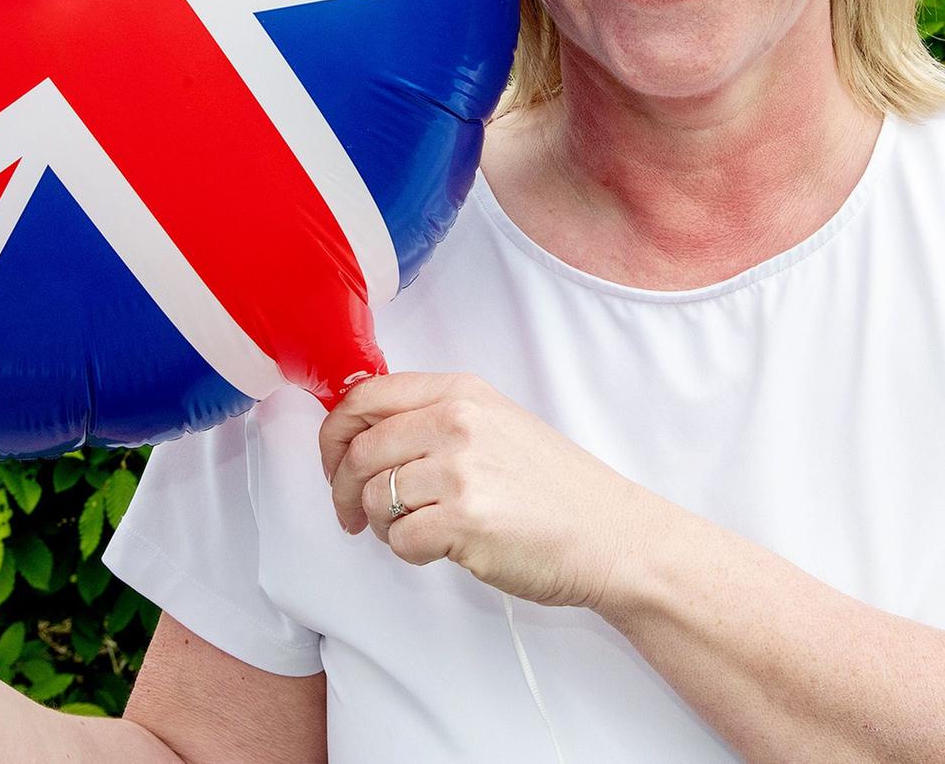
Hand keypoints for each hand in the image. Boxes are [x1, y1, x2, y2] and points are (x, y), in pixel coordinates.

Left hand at [319, 372, 653, 609]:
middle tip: (353, 515)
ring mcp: (461, 470)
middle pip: (359, 451)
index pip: (365, 397)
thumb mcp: (496, 424)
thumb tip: (360, 431)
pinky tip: (439, 549)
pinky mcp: (465, 521)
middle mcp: (457, 422)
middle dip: (344, 491)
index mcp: (461, 391)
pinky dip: (409, 553)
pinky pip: (400, 540)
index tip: (334, 462)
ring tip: (415, 530)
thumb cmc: (554, 488)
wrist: (611, 535)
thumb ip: (434, 418)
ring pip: (375, 498)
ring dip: (382, 525)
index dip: (333, 434)